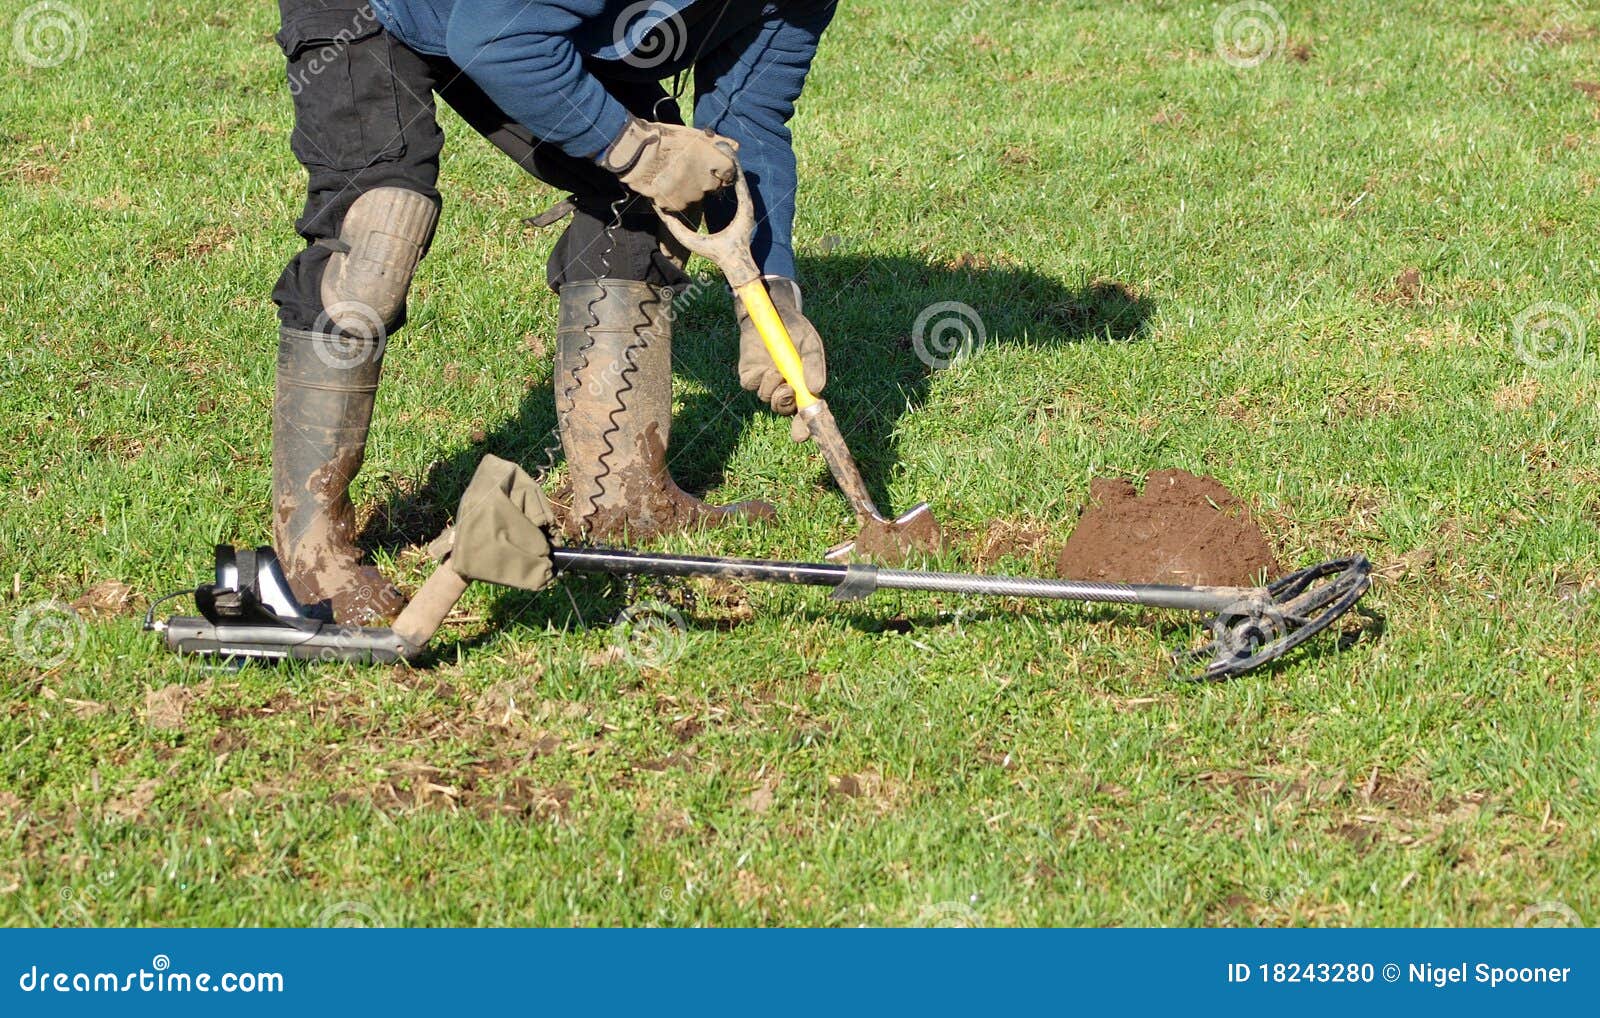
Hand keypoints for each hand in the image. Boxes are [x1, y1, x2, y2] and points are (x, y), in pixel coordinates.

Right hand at [599, 116, 737, 212]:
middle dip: (706, 179)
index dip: (722, 169)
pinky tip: (667, 184)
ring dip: (690, 189)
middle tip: (688, 168)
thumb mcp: (693, 135)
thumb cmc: (664, 139)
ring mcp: (691, 195)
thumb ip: (717, 142)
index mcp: (711, 160)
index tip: (715, 167)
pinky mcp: (676, 205)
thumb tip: (735, 146)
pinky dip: (676, 197)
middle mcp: (705, 181)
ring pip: (697, 196)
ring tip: (674, 175)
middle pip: (714, 186)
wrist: (636, 154)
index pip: (729, 171)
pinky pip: (682, 203)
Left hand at [737, 277, 825, 441]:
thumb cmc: (796, 330)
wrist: (771, 311)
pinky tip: (765, 366)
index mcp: (803, 386)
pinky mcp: (748, 375)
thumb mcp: (810, 345)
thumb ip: (814, 365)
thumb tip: (817, 389)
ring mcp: (765, 383)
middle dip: (785, 404)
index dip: (804, 428)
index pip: (805, 415)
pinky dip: (759, 379)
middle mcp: (784, 388)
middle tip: (788, 389)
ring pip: (766, 398)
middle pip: (784, 410)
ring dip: (773, 387)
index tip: (802, 436)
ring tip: (776, 369)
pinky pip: (751, 386)